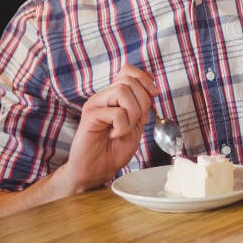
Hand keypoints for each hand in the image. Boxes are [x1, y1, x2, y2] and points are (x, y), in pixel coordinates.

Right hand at [62, 64, 157, 191]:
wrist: (97, 171)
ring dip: (133, 114)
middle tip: (135, 122)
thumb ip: (142, 105)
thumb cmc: (114, 149)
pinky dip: (123, 126)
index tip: (154, 95)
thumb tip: (151, 84)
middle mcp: (102, 97)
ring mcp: (95, 105)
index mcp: (113, 96)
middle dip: (143, 102)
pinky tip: (114, 135)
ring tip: (124, 129)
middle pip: (129, 81)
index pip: (128, 70)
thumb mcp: (136, 124)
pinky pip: (116, 112)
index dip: (145, 79)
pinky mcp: (89, 117)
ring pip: (123, 91)